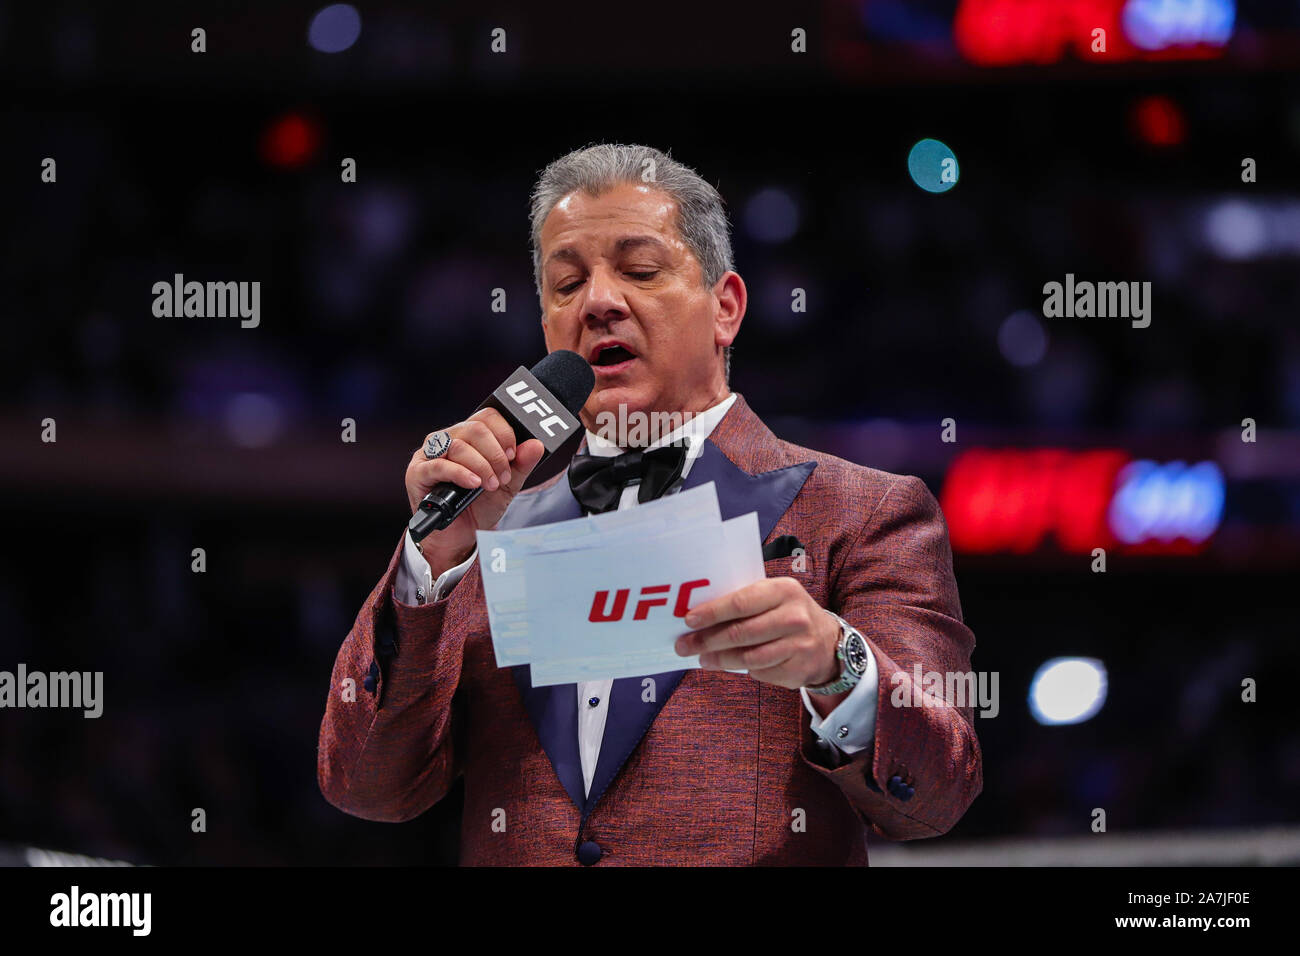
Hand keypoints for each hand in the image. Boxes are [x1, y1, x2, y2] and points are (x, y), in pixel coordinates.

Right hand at [404, 408, 545, 575]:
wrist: (461, 536)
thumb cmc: (479, 506)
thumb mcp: (507, 485)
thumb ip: (522, 465)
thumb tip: (536, 445)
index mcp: (470, 436)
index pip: (488, 417)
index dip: (504, 433)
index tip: (513, 455)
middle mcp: (449, 439)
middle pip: (475, 429)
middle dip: (495, 454)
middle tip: (503, 477)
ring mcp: (431, 453)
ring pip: (459, 445)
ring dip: (481, 466)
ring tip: (490, 485)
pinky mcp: (418, 472)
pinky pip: (439, 465)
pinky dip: (460, 473)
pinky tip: (473, 483)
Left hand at [674, 577, 841, 690]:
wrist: (828, 642)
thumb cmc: (788, 614)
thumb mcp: (774, 597)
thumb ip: (745, 601)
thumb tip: (699, 616)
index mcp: (784, 591)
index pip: (741, 602)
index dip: (712, 612)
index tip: (689, 620)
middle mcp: (794, 617)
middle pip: (740, 633)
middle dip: (707, 640)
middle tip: (684, 645)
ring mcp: (798, 646)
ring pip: (747, 658)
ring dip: (719, 660)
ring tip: (702, 658)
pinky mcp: (797, 670)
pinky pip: (759, 672)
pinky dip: (742, 670)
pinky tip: (731, 664)